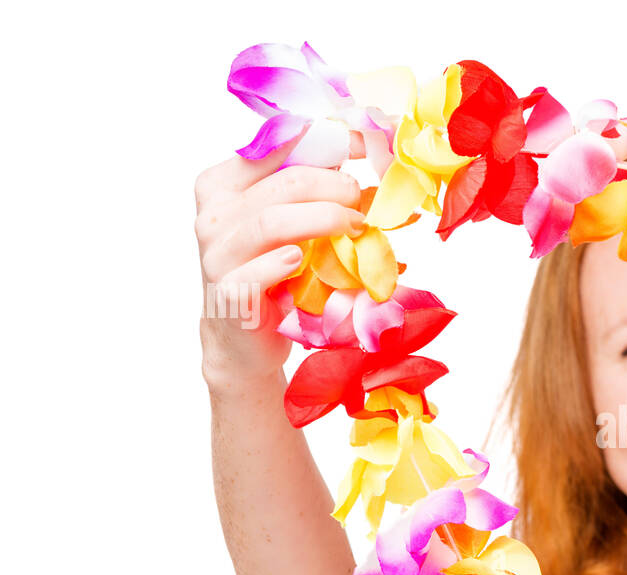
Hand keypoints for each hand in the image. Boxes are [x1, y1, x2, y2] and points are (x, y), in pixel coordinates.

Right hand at [193, 133, 364, 389]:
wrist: (245, 342)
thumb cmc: (275, 278)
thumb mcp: (292, 228)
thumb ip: (315, 195)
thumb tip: (373, 176)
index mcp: (225, 184)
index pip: (279, 146)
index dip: (330, 140)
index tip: (372, 146)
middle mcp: (214, 214)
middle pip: (284, 185)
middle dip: (335, 188)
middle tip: (364, 202)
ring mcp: (217, 255)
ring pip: (270, 223)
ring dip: (323, 221)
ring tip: (355, 228)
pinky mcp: (227, 294)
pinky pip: (254, 273)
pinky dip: (282, 265)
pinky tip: (303, 262)